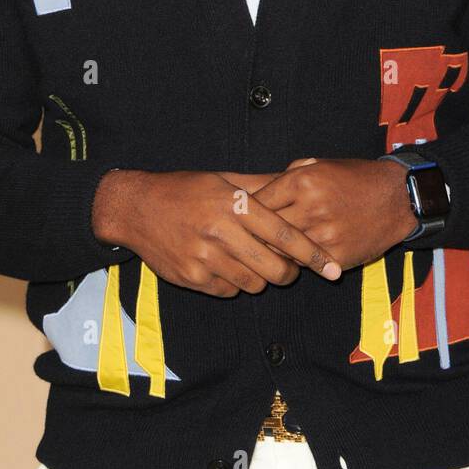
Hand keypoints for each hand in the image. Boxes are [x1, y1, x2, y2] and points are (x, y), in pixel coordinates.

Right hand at [91, 168, 341, 297]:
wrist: (136, 208)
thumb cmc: (186, 190)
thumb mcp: (224, 179)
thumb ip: (263, 185)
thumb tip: (299, 176)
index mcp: (233, 204)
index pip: (284, 235)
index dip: (312, 254)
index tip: (332, 267)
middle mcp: (220, 232)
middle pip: (274, 268)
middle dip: (289, 273)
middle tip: (289, 267)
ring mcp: (204, 259)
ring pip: (253, 284)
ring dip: (260, 278)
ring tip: (252, 261)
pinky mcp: (191, 278)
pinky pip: (228, 291)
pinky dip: (234, 283)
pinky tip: (225, 266)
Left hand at [251, 158, 416, 269]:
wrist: (396, 198)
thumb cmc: (353, 178)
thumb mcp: (317, 165)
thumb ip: (285, 177)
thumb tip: (253, 191)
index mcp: (302, 182)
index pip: (257, 202)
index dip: (245, 211)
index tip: (240, 216)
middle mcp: (311, 208)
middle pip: (264, 230)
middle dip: (253, 234)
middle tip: (243, 237)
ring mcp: (324, 235)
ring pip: (281, 250)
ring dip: (272, 250)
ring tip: (264, 249)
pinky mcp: (335, 256)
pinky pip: (304, 264)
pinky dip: (296, 261)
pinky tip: (294, 255)